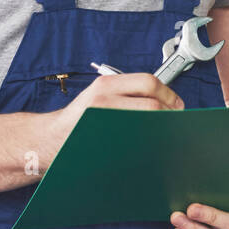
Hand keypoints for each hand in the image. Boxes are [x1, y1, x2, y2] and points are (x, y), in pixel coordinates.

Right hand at [50, 73, 183, 152]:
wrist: (52, 139)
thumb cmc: (80, 120)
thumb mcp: (100, 96)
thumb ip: (126, 93)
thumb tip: (163, 100)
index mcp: (106, 84)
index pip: (148, 82)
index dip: (168, 94)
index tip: (176, 104)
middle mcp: (104, 98)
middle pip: (151, 103)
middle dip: (169, 113)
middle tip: (174, 121)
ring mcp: (103, 119)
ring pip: (146, 123)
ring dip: (160, 129)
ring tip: (164, 133)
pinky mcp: (103, 141)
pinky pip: (134, 141)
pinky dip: (146, 143)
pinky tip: (148, 146)